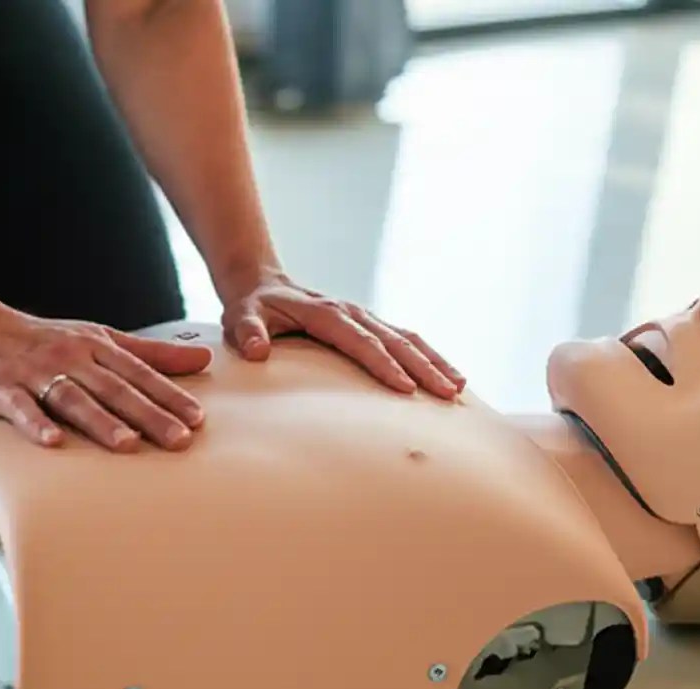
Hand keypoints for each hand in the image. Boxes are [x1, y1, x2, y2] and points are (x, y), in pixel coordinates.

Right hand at [0, 309, 211, 451]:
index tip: (196, 419)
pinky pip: (21, 408)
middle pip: (114, 389)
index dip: (169, 395)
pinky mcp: (3, 389)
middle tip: (177, 439)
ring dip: (101, 421)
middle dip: (148, 415)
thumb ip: (152, 354)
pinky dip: (36, 424)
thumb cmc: (48, 341)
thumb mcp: (102, 340)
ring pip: (73, 398)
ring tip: (127, 444)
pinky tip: (53, 442)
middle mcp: (71, 357)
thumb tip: (204, 358)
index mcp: (97, 347)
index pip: (139, 373)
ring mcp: (36, 373)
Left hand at [220, 271, 465, 398]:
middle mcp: (352, 312)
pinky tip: (446, 375)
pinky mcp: (368, 324)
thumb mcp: (241, 316)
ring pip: (407, 338)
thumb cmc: (251, 307)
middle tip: (448, 394)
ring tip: (459, 387)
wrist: (260, 283)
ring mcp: (363, 317)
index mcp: (326, 313)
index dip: (383, 365)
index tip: (405, 389)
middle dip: (424, 367)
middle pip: (395, 340)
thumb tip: (258, 351)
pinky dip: (428, 356)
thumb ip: (247, 332)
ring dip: (434, 361)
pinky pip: (404, 339)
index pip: (361, 342)